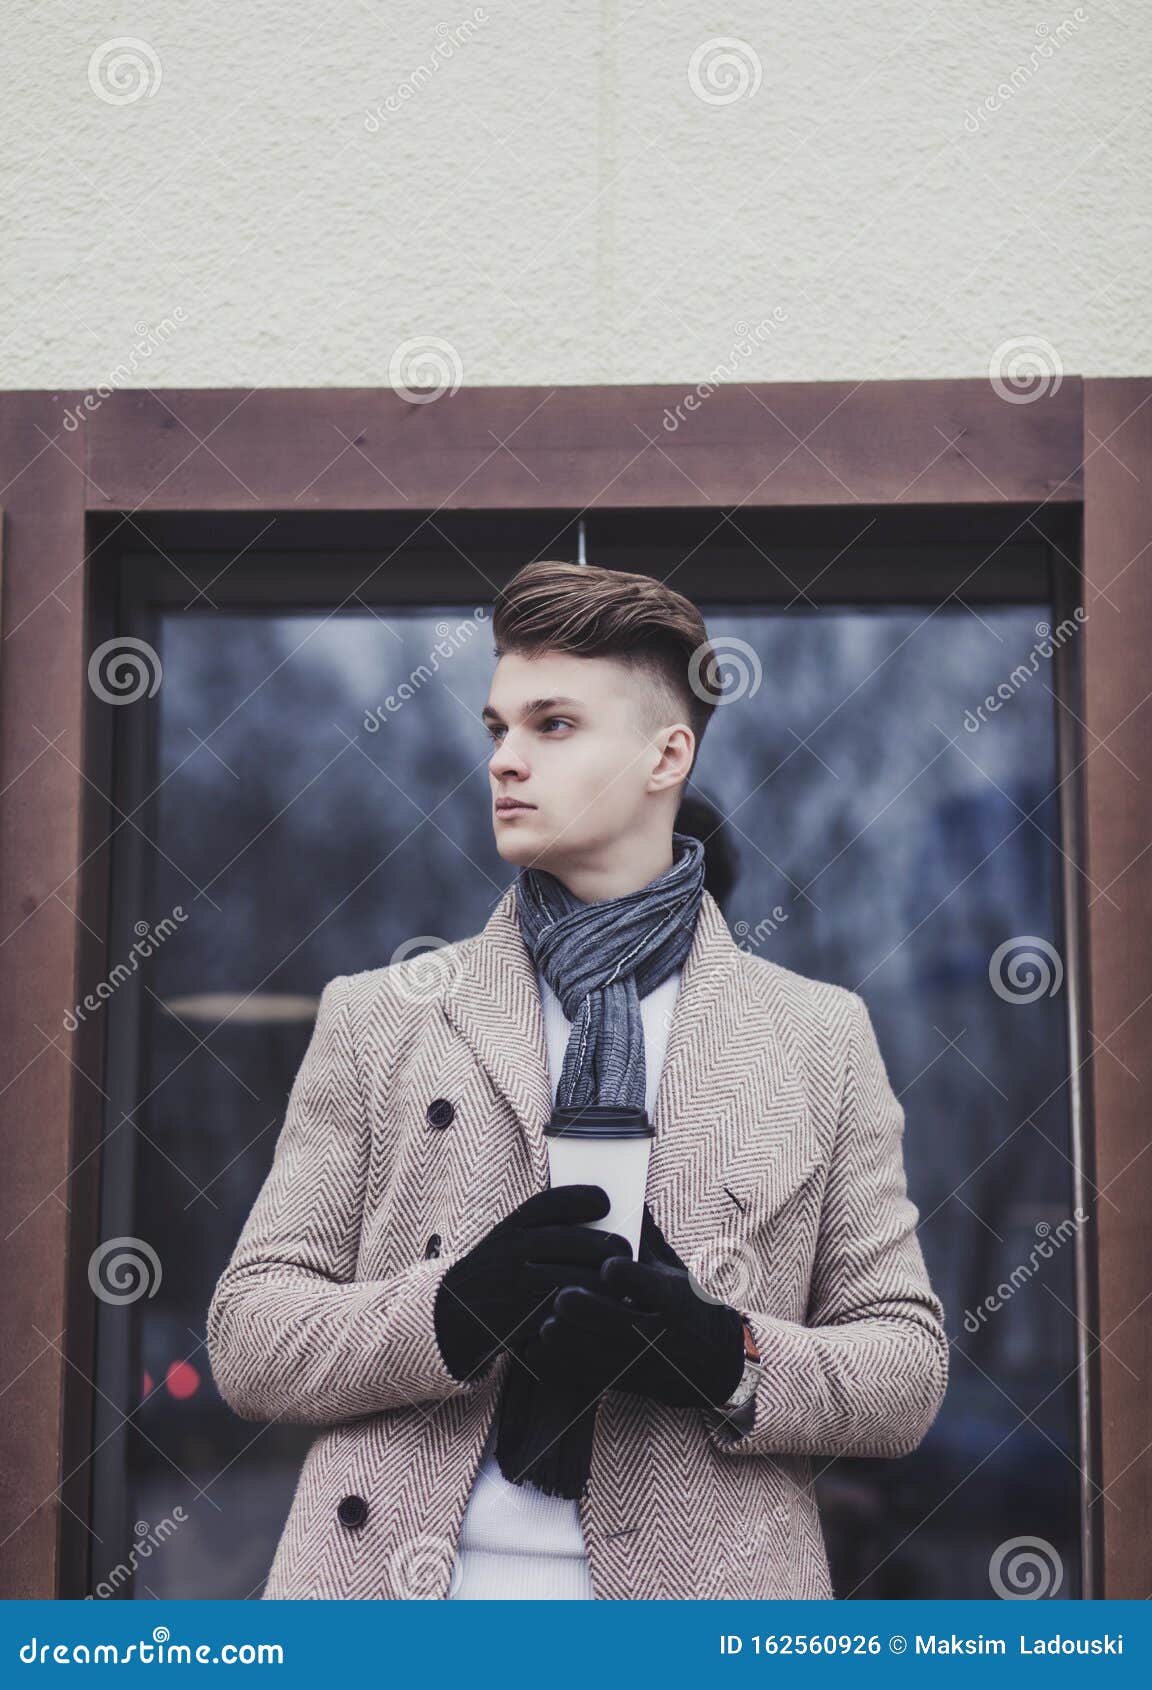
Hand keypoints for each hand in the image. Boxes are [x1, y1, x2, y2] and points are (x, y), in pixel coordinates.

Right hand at [432, 1184, 631, 1382]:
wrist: (448, 1320)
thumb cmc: (492, 1277)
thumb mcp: (506, 1242)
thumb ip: (540, 1229)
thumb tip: (596, 1211)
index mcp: (510, 1226)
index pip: (552, 1201)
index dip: (584, 1197)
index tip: (606, 1202)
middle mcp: (511, 1248)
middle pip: (576, 1240)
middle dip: (609, 1246)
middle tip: (627, 1252)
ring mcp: (514, 1283)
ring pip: (576, 1277)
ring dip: (606, 1283)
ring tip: (621, 1285)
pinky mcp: (520, 1317)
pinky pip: (564, 1308)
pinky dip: (588, 1308)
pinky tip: (602, 1309)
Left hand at [521, 1204, 745, 1409]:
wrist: (709, 1364)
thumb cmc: (686, 1306)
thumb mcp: (674, 1270)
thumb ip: (644, 1235)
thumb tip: (626, 1187)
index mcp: (673, 1298)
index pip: (647, 1284)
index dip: (625, 1274)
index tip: (609, 1265)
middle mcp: (656, 1332)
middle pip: (609, 1319)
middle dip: (582, 1305)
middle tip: (562, 1293)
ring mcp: (634, 1361)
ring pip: (587, 1349)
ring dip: (564, 1333)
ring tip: (547, 1318)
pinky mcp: (617, 1380)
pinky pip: (577, 1374)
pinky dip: (555, 1357)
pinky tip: (543, 1339)